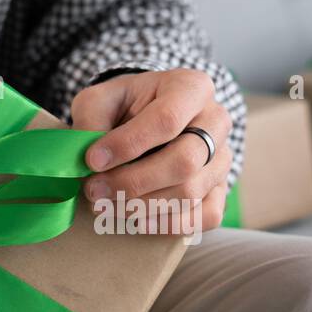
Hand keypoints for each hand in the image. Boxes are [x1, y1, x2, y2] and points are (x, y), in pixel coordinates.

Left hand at [71, 68, 232, 232]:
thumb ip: (91, 120)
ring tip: (106, 206)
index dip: (128, 145)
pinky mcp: (221, 189)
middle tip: (94, 191)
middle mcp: (216, 121)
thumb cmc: (127, 107)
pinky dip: (169, 224)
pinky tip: (137, 220)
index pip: (167, 119)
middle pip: (184, 162)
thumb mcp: (102, 99)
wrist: (151, 120)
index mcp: (191, 88)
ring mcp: (223, 158)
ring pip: (191, 193)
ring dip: (143, 207)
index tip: (92, 161)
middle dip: (133, 182)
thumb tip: (89, 160)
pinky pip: (206, 216)